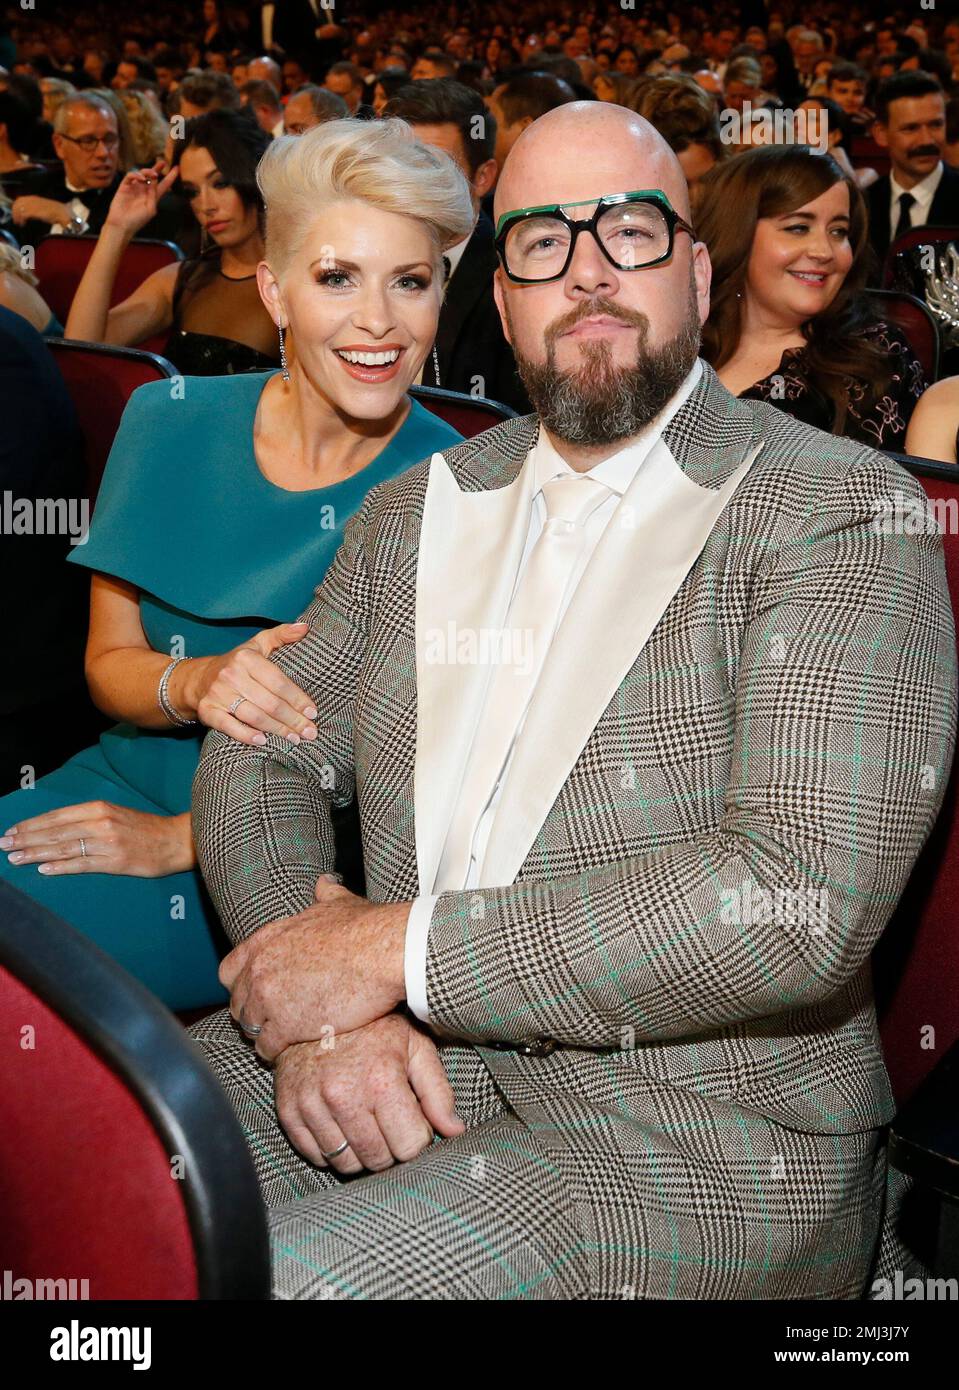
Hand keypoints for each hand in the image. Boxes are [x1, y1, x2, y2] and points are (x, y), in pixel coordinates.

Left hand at [0, 804, 193, 876]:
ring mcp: (108, 843)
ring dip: (36, 853)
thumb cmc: (145, 829)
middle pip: (56, 831)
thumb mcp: (116, 814)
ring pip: (65, 847)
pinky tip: (43, 869)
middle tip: (5, 845)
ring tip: (16, 858)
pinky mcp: (115, 862)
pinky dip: (61, 867)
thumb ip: (89, 819)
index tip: (13, 831)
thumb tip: (56, 828)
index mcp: (100, 808)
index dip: (33, 824)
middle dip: (27, 839)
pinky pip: (82, 865)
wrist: (177, 840)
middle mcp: (101, 822)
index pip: (58, 816)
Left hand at [10, 195, 70, 227]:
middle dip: (15, 211)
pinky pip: (24, 214)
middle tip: (15, 219)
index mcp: (36, 198)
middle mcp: (34, 200)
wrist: (64, 214)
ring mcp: (34, 206)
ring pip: (20, 208)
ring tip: (18, 223)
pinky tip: (22, 223)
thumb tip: (31, 213)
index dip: (17, 206)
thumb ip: (38, 208)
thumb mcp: (46, 208)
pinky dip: (21, 219)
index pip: (21, 199)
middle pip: (18, 203)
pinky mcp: (36, 212)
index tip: (16, 213)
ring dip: (17, 216)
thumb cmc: (57, 213)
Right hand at [104, 160, 178, 235]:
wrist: (122, 225)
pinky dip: (136, 175)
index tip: (177, 168)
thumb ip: (154, 195)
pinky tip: (141, 178)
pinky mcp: (124, 186)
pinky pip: (130, 176)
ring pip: (141, 173)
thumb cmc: (137, 220)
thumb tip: (154, 180)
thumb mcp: (150, 209)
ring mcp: (134, 188)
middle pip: (152, 176)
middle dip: (157, 168)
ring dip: (148, 171)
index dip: (170, 177)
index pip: (163, 185)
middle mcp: (144, 191)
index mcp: (153, 197)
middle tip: (163, 162)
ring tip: (153, 174)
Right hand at [185, 622, 320, 746]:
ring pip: (254, 716)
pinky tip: (263, 741)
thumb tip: (305, 627)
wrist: (199, 678)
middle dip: (293, 719)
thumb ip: (282, 635)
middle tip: (309, 732)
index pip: (278, 682)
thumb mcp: (258, 644)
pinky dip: (246, 735)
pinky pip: (229, 726)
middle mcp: (231, 675)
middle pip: (269, 702)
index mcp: (246, 658)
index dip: (298, 699)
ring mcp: (218, 694)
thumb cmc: (237, 663)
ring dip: (277, 730)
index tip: (313, 712)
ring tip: (294, 739)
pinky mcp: (208, 711)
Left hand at [221, 877, 409, 1060]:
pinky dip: (276, 1053)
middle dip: (252, 1013)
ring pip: (249, 1028)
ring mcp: (269, 999)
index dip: (241, 985)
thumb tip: (325, 882)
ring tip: (281, 1040)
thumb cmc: (366, 927)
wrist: (383, 952)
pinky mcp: (286, 1026)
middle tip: (272, 1020)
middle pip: (237, 1003)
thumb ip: (325, 895)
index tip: (257, 993)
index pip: (228, 971)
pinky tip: (290, 1051)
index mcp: (266, 940)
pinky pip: (266, 1048)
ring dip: (263, 1035)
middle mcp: (259, 969)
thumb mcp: (339, 904)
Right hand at [275, 1014, 464, 1173]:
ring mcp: (312, 1104)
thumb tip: (456, 1131)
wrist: (316, 1005)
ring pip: (345, 1164)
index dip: (417, 1138)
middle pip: (378, 1160)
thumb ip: (438, 1091)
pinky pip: (314, 1156)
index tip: (413, 1122)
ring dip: (361, 1152)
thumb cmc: (373, 1027)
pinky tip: (340, 1123)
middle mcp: (343, 1095)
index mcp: (381, 1079)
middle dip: (391, 1148)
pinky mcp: (288, 1109)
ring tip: (366, 1122)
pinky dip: (330, 1149)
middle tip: (390, 1123)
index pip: (410, 1145)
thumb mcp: (414, 1047)